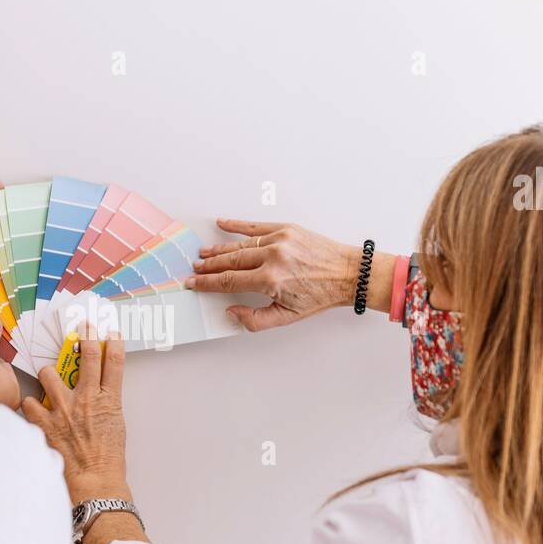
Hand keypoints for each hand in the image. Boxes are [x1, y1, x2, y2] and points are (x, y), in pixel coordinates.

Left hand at [21, 331, 129, 502]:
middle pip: (87, 357)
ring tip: (48, 376)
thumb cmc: (108, 459)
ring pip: (50, 374)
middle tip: (83, 326)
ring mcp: (64, 409)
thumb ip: (106, 404)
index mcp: (109, 400)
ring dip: (48, 373)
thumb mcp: (115, 425)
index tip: (109, 331)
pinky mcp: (46, 422)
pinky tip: (32, 406)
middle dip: (86, 336)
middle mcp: (87, 398)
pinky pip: (30, 403)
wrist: (95, 481)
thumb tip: (98, 392)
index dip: (113, 342)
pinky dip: (31, 404)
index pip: (114, 361)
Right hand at [185, 219, 392, 330]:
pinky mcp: (287, 228)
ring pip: (240, 245)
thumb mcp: (287, 317)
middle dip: (209, 265)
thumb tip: (231, 312)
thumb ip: (254, 320)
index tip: (194, 283)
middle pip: (230, 260)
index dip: (207, 283)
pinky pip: (255, 226)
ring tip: (205, 252)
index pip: (228, 281)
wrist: (348, 273)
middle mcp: (272, 256)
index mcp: (270, 280)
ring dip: (219, 249)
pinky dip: (237, 225)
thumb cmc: (321, 295)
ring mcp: (279, 239)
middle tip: (195, 268)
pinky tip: (223, 223)